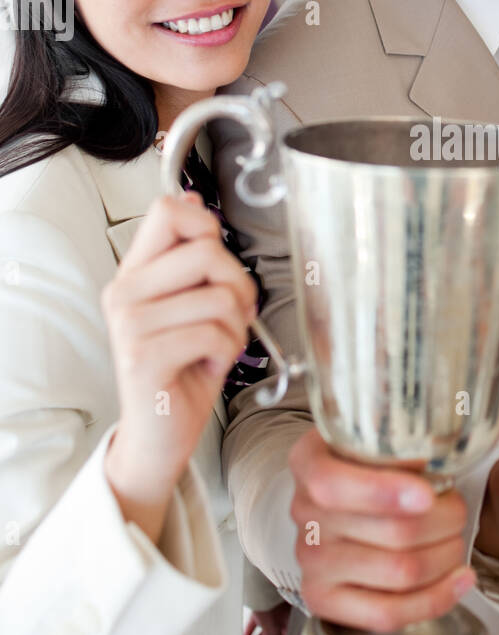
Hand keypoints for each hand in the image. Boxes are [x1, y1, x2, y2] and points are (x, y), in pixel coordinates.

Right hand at [103, 193, 256, 539]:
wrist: (159, 434)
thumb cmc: (182, 368)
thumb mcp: (189, 304)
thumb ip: (188, 257)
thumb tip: (192, 200)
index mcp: (134, 273)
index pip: (168, 210)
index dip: (207, 227)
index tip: (217, 266)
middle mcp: (124, 292)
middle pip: (207, 249)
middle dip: (239, 285)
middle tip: (232, 316)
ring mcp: (130, 324)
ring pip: (219, 295)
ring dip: (236, 327)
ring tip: (217, 346)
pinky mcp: (143, 356)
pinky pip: (214, 332)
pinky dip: (227, 351)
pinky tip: (208, 365)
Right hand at [289, 429, 475, 632]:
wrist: (342, 501)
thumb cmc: (369, 464)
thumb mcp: (376, 436)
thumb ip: (399, 441)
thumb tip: (435, 458)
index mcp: (309, 462)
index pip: (334, 484)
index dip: (385, 492)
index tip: (428, 494)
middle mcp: (304, 513)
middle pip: (390, 532)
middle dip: (445, 522)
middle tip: (459, 511)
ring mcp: (309, 561)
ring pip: (399, 572)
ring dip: (446, 556)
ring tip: (457, 540)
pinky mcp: (322, 599)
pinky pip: (386, 614)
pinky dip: (436, 598)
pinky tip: (460, 579)